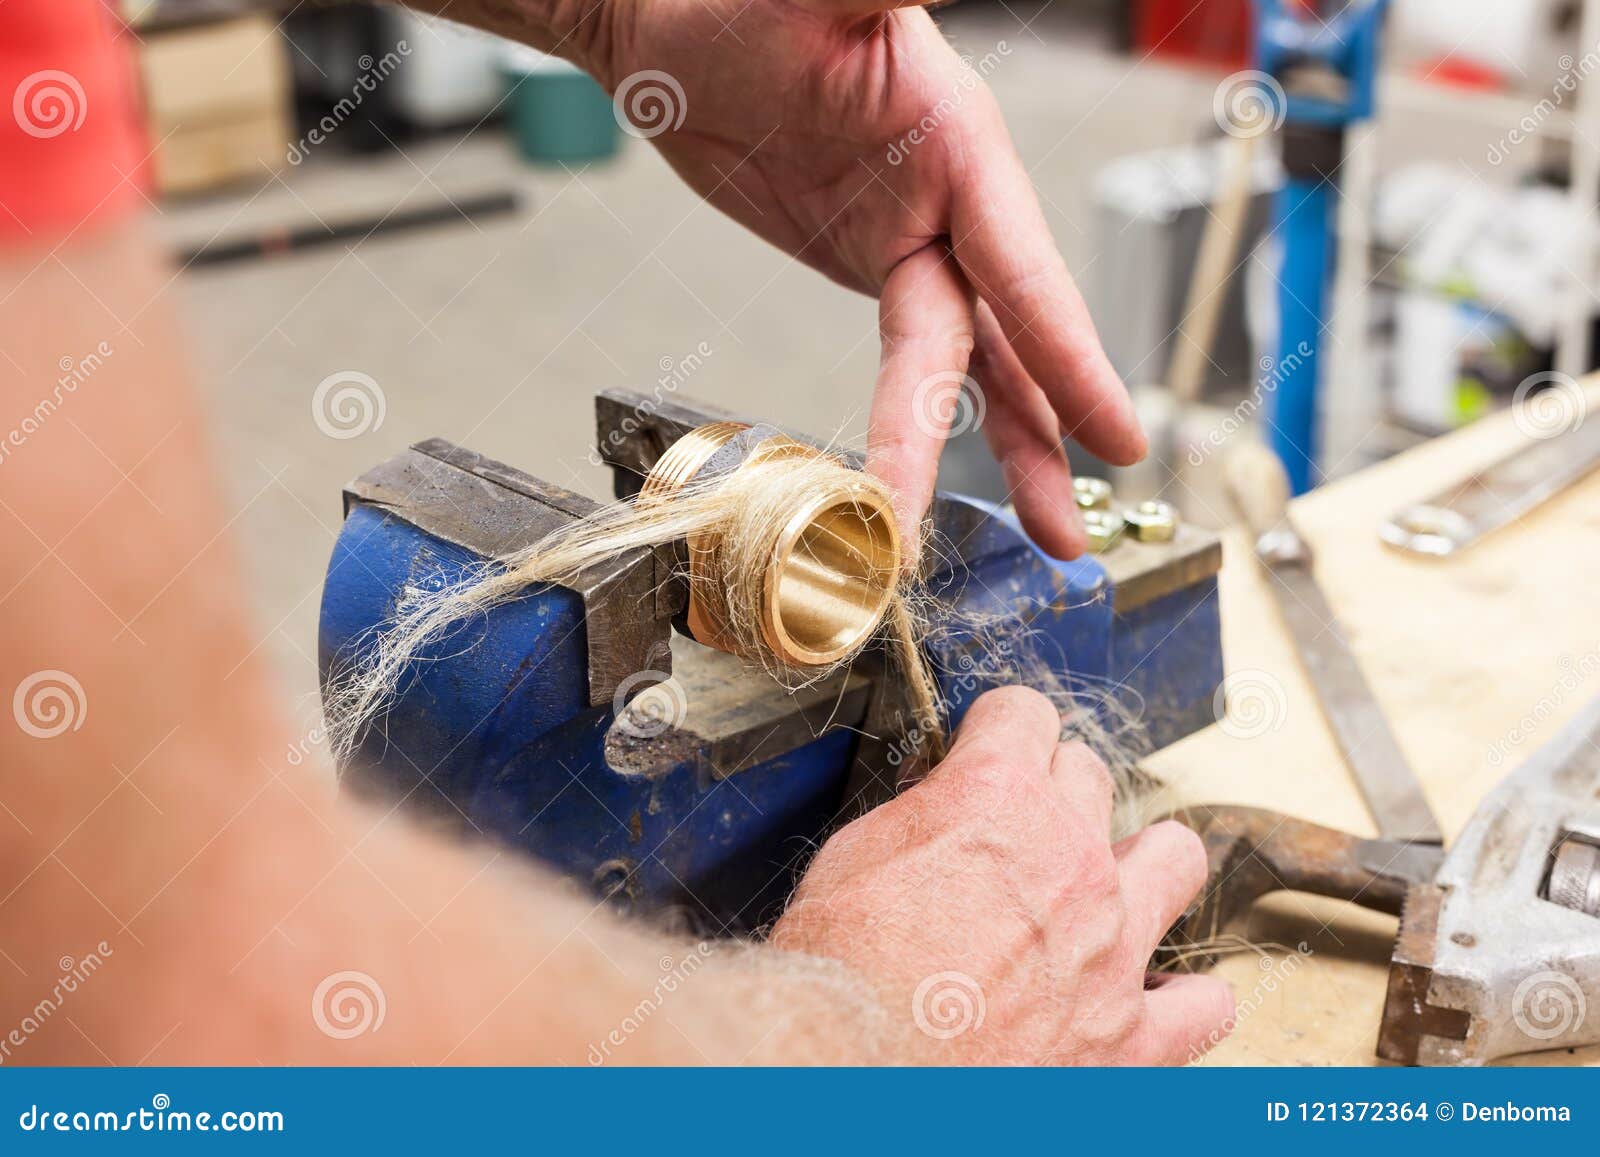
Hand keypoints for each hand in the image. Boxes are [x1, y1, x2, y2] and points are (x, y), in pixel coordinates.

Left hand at [583, 0, 1144, 556]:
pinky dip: (924, 417)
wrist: (664, 28)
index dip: (1070, 355)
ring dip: (1003, 445)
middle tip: (1068, 531)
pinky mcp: (869, 265)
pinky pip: (910, 356)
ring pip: (969, 360)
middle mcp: (952, 200)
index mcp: (958, 143)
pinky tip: (936, 466)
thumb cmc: (732, 0)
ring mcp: (912, 238)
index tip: (1110, 434)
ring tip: (1043, 530)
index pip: (1024, 265)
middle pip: (1006, 336)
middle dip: (1039, 434)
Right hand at [771, 687, 1233, 1063]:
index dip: (999, 730)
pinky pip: (1201, 1004)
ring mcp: (1113, 944)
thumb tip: (935, 806)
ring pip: (1174, 857)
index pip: (1026, 712)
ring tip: (1111, 885)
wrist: (856, 1067)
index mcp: (999, 797)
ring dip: (1143, 861)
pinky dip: (1181, 998)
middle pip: (1091, 775)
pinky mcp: (1132, 1035)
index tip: (989, 748)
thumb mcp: (852, 854)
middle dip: (1053, 789)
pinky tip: (1153, 997)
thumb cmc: (840, 970)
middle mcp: (1071, 856)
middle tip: (1018, 826)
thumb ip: (916, 815)